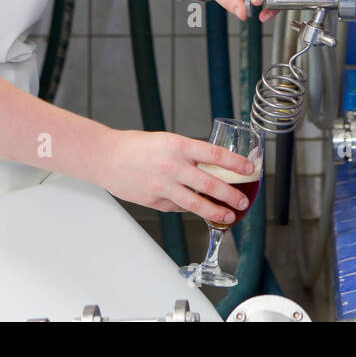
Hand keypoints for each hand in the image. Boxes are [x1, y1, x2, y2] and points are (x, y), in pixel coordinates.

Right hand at [99, 129, 255, 223]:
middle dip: (231, 196)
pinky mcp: (155, 202)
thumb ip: (189, 154)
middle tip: (242, 201)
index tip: (250, 169)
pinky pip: (178, 208)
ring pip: (197, 204)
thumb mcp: (168, 141)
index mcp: (178, 145)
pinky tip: (194, 208)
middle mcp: (173, 166)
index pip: (215, 155)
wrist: (105, 157)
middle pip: (211, 185)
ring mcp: (163, 186)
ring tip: (228, 216)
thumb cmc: (136, 146)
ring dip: (216, 212)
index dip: (236, 164)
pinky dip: (189, 208)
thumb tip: (212, 167)